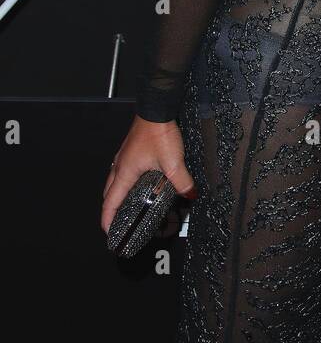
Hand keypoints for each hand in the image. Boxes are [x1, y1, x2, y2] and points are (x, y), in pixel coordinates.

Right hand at [101, 116, 196, 235]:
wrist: (156, 108)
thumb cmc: (158, 131)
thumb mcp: (173, 161)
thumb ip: (182, 181)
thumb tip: (189, 194)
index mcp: (124, 173)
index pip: (110, 203)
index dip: (108, 221)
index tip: (108, 233)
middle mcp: (120, 166)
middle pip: (108, 194)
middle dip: (110, 210)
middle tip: (116, 222)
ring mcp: (124, 157)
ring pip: (113, 181)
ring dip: (117, 195)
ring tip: (127, 205)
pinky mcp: (130, 150)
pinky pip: (121, 171)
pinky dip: (124, 182)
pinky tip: (138, 182)